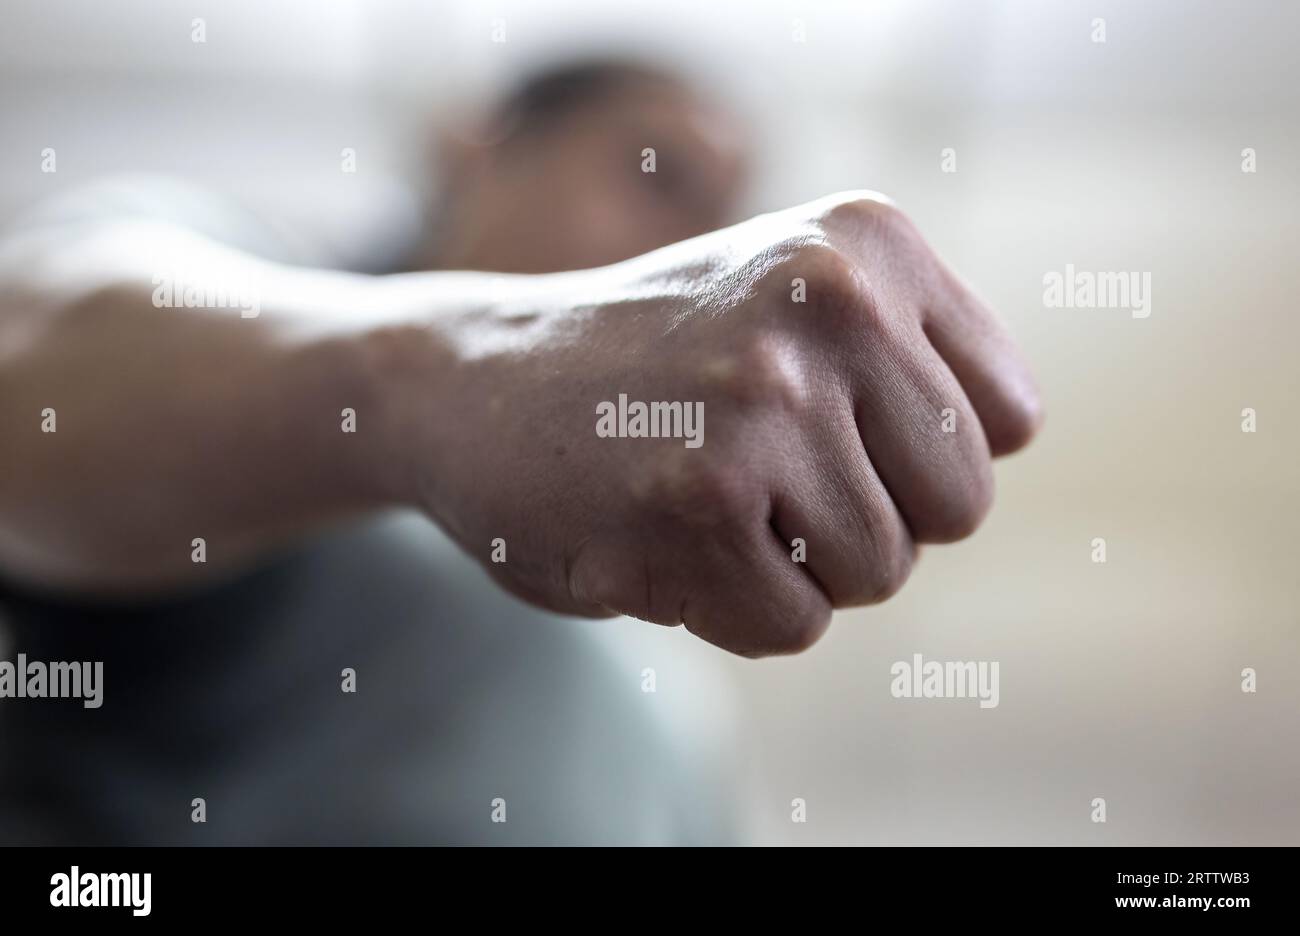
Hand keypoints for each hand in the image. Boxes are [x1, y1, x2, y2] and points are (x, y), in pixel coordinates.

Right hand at [398, 191, 1041, 656]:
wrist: (476, 381)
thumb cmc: (660, 361)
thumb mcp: (798, 297)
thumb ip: (917, 353)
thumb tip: (1008, 442)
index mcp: (865, 245)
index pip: (1007, 424)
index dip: (918, 453)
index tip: (828, 420)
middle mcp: (825, 305)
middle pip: (956, 505)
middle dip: (870, 514)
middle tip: (759, 463)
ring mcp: (758, 405)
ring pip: (879, 572)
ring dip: (797, 563)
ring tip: (702, 491)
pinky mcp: (696, 507)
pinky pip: (795, 625)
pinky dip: (732, 608)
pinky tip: (661, 537)